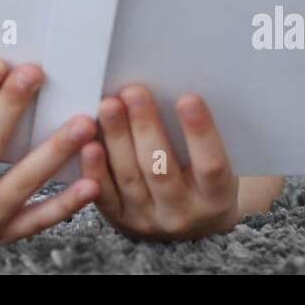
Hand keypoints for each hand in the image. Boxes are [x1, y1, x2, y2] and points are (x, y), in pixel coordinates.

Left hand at [81, 84, 240, 241]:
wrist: (187, 218)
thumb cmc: (202, 174)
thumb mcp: (215, 158)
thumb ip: (197, 133)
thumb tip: (170, 85)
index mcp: (215, 198)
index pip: (211, 166)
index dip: (200, 133)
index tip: (188, 97)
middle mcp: (182, 213)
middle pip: (161, 170)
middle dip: (146, 127)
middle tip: (134, 91)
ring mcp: (148, 219)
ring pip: (129, 177)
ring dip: (116, 138)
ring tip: (108, 105)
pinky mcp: (120, 218)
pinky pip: (104, 194)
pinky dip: (95, 167)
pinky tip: (89, 142)